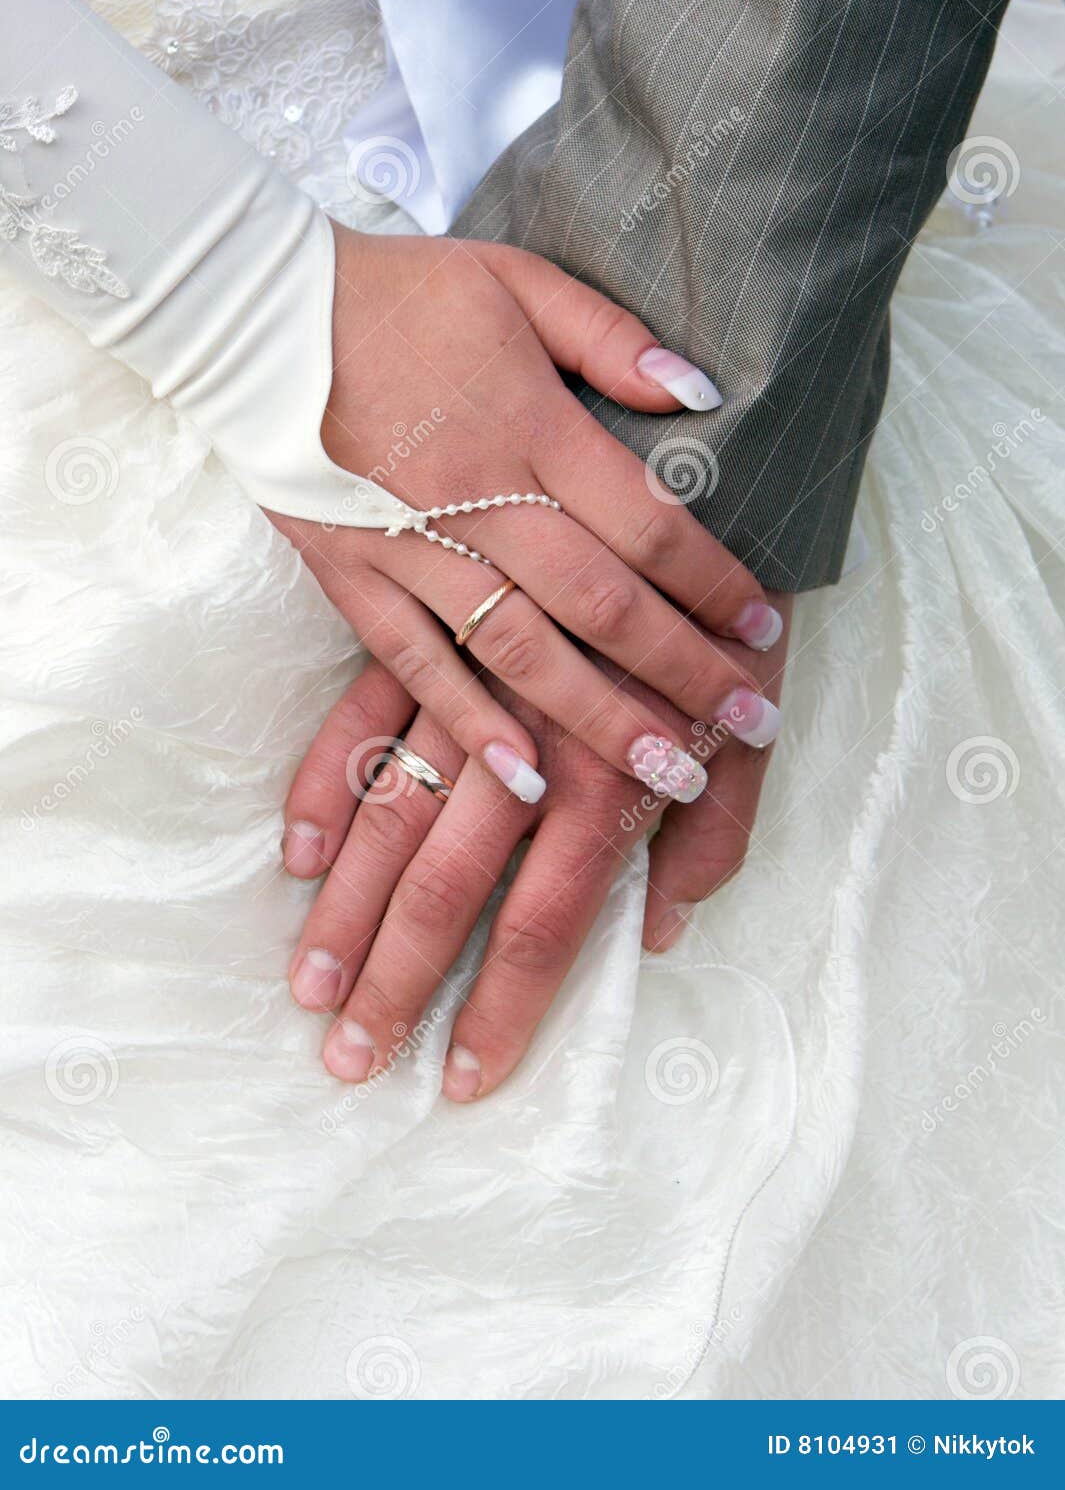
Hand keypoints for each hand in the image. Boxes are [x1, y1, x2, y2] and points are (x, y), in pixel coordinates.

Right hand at [269, 227, 782, 809]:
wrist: (259, 314)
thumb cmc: (399, 294)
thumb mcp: (517, 280)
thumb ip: (612, 338)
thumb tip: (703, 393)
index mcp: (531, 427)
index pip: (647, 524)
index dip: (714, 584)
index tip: (764, 628)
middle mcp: (479, 499)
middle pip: (600, 604)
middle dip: (683, 671)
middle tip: (750, 724)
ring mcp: (410, 545)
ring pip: (519, 650)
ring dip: (598, 719)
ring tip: (666, 776)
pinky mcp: (354, 574)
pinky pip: (413, 664)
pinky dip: (468, 721)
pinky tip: (523, 777)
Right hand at [281, 596, 790, 1098]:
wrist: (696, 476)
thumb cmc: (730, 621)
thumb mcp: (755, 734)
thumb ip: (719, 840)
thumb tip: (660, 932)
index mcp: (613, 776)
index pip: (547, 922)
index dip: (505, 1009)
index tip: (464, 1080)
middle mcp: (529, 742)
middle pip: (446, 886)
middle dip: (396, 981)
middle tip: (346, 1059)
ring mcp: (468, 684)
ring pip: (391, 813)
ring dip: (345, 907)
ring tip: (306, 989)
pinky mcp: (431, 629)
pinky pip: (358, 718)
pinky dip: (326, 785)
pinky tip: (299, 856)